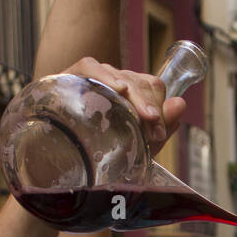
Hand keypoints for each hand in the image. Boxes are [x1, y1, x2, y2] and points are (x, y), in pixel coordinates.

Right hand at [63, 58, 185, 156]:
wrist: (56, 169)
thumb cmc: (96, 158)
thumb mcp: (135, 147)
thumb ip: (160, 128)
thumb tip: (181, 103)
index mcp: (128, 97)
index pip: (152, 87)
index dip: (159, 106)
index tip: (157, 131)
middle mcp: (111, 85)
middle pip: (140, 81)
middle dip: (150, 105)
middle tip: (152, 130)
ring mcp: (91, 81)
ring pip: (120, 75)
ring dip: (135, 96)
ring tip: (144, 117)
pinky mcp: (68, 79)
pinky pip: (91, 66)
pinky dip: (106, 76)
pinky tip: (118, 89)